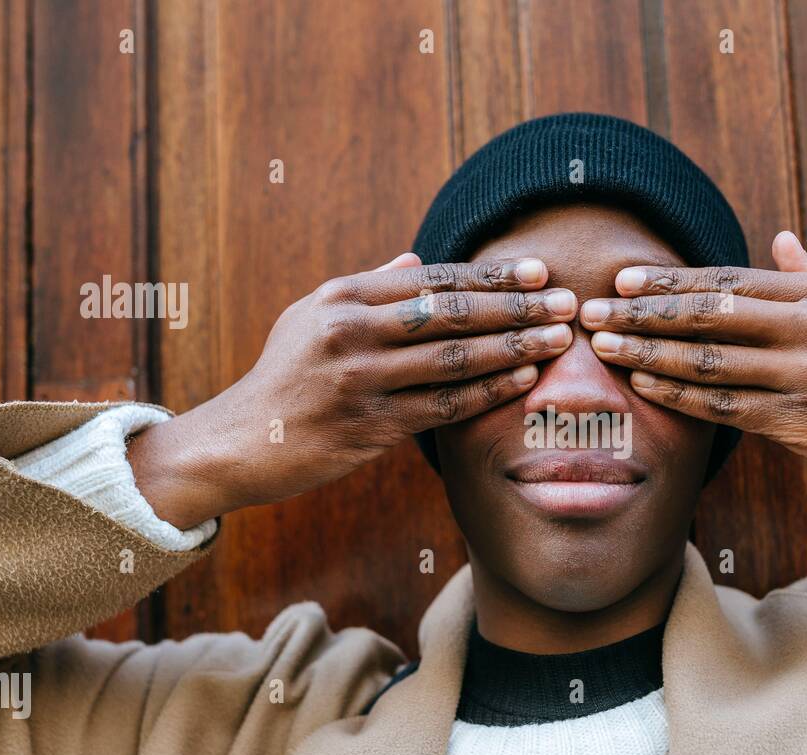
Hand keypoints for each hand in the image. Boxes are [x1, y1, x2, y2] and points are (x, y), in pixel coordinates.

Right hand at [128, 253, 575, 528]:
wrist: (240, 442)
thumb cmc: (285, 378)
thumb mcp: (313, 318)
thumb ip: (371, 289)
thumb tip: (418, 260)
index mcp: (342, 297)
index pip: (433, 279)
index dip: (491, 276)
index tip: (539, 272)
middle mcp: (351, 330)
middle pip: (451, 312)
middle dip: (516, 306)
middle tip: (567, 302)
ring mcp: (360, 379)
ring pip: (454, 358)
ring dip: (513, 346)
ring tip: (558, 340)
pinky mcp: (369, 426)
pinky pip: (443, 406)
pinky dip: (487, 391)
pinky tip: (522, 380)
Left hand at [579, 232, 806, 542]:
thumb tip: (783, 238)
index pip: (729, 280)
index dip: (671, 281)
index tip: (624, 280)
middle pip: (709, 313)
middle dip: (644, 311)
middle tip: (592, 310)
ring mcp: (806, 373)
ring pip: (710, 359)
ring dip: (650, 354)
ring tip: (605, 349)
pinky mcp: (803, 421)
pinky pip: (727, 407)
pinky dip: (682, 396)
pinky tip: (648, 389)